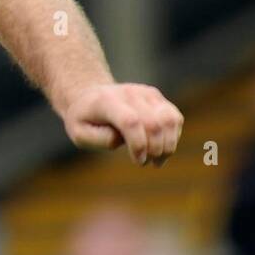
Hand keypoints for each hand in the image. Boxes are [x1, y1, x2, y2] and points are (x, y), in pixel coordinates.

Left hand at [62, 82, 182, 165]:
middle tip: (143, 162)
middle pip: (154, 124)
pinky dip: (172, 137)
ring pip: (170, 120)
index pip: (130, 122)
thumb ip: (99, 139)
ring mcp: (145, 93)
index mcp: (105, 101)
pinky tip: (161, 149)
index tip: (137, 161)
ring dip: (167, 146)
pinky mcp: (157, 97)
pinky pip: (175, 119)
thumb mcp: (79, 134)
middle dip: (154, 150)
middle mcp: (128, 93)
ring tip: (156, 160)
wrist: (90, 97)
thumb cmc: (84, 120)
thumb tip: (121, 139)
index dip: (139, 145)